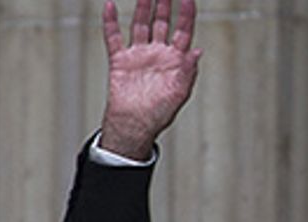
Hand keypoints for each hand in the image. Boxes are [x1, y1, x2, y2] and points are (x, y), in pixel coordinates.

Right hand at [97, 0, 202, 159]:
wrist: (135, 124)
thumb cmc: (160, 113)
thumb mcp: (180, 92)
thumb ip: (188, 71)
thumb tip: (198, 52)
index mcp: (175, 61)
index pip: (183, 31)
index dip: (186, 15)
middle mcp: (157, 54)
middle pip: (162, 23)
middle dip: (165, 5)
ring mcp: (139, 55)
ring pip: (140, 25)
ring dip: (142, 8)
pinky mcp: (120, 59)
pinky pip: (113, 37)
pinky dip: (110, 22)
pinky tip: (109, 6)